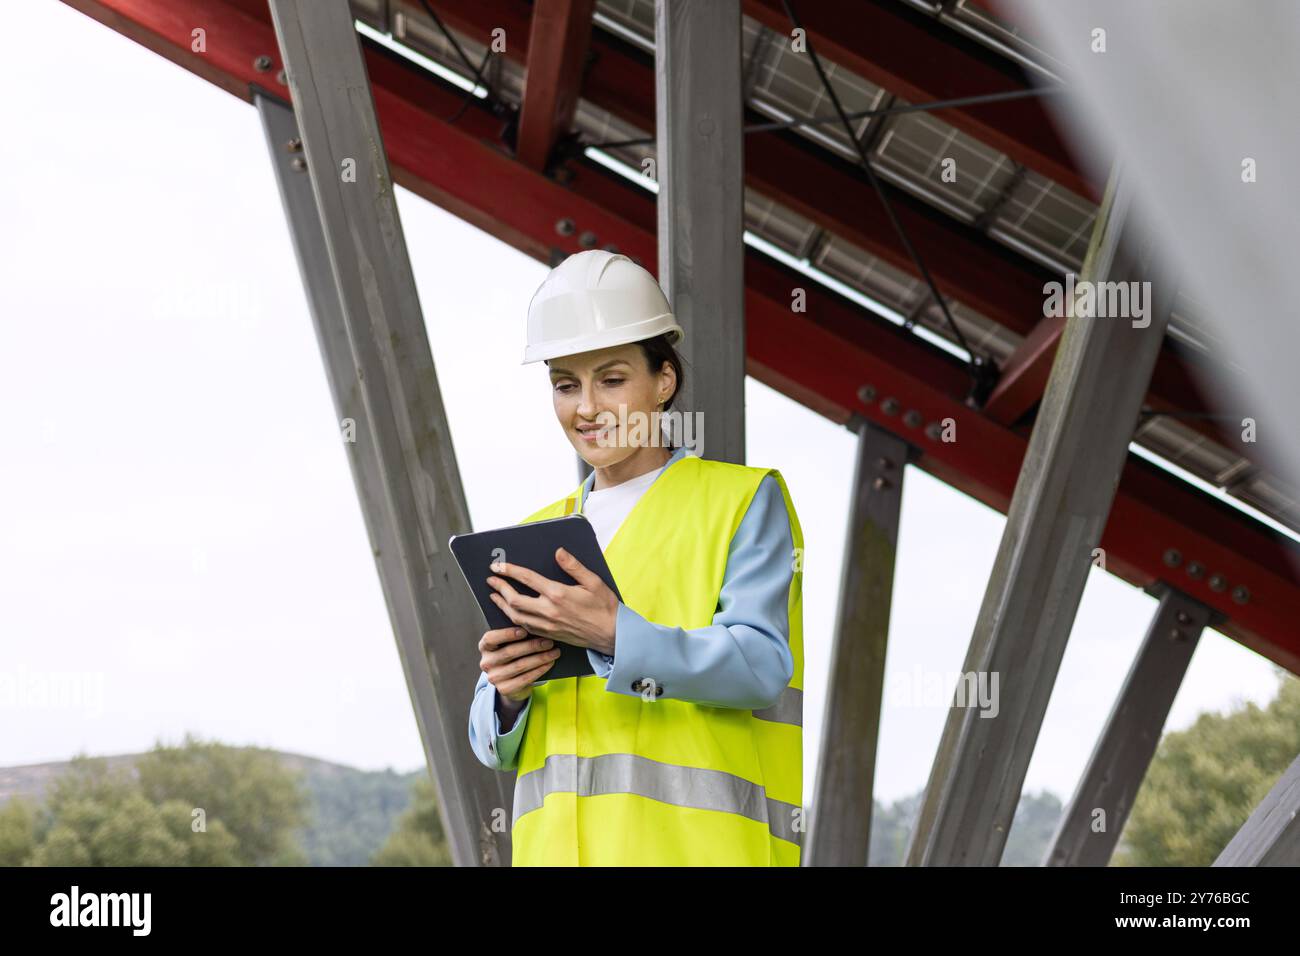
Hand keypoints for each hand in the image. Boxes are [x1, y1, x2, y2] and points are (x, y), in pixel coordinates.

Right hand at [478, 625, 561, 701]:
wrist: (512, 681)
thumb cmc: (513, 655)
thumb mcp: (509, 644)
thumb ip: (516, 635)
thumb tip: (536, 628)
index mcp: (485, 647)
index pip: (490, 639)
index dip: (507, 634)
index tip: (525, 631)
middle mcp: (486, 663)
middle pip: (509, 652)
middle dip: (532, 646)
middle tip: (549, 642)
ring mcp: (494, 677)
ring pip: (520, 665)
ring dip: (540, 658)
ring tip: (554, 652)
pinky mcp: (504, 689)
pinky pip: (525, 678)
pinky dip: (539, 670)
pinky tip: (549, 663)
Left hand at [486, 547, 618, 655]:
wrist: (611, 635)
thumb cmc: (605, 608)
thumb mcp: (593, 581)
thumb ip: (573, 566)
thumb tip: (559, 552)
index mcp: (558, 594)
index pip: (527, 579)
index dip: (509, 571)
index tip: (498, 566)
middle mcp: (549, 611)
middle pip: (514, 600)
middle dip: (500, 588)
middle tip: (491, 579)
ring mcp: (547, 625)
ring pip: (516, 616)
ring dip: (502, 605)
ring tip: (494, 596)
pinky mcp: (549, 635)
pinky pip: (525, 627)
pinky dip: (513, 618)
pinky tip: (511, 613)